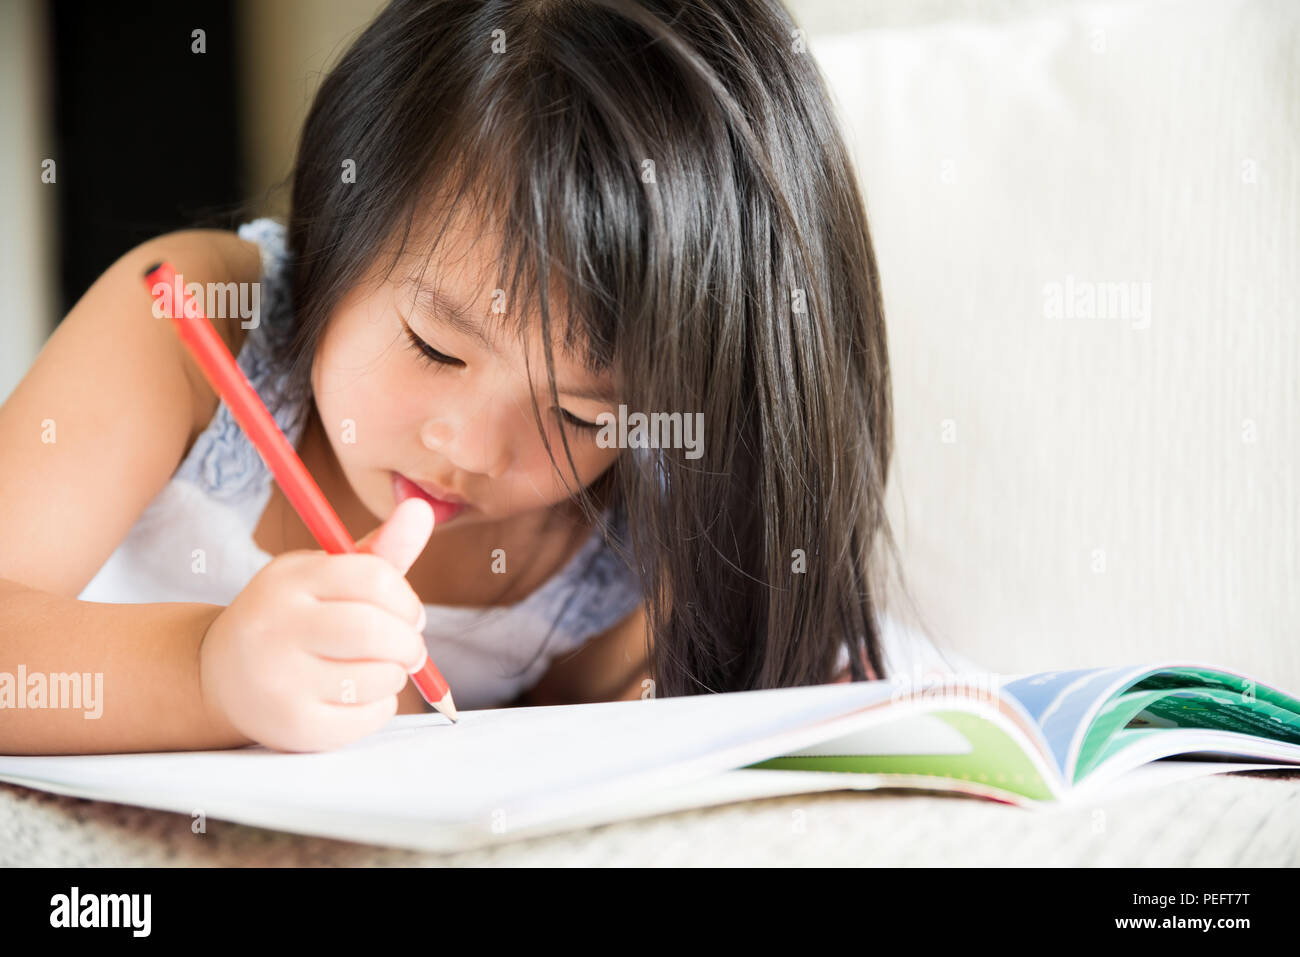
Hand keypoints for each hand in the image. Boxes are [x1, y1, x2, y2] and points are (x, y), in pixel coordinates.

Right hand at [199, 498, 434, 751]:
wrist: (220, 676)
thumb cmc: (293, 617)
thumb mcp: (325, 577)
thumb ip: (378, 552)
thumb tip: (423, 508)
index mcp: (289, 579)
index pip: (372, 577)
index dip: (406, 598)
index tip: (410, 613)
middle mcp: (276, 626)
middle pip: (375, 631)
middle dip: (409, 642)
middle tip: (410, 648)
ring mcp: (279, 680)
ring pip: (377, 677)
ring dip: (396, 674)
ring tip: (380, 669)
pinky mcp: (290, 726)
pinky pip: (367, 718)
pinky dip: (381, 706)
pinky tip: (361, 697)